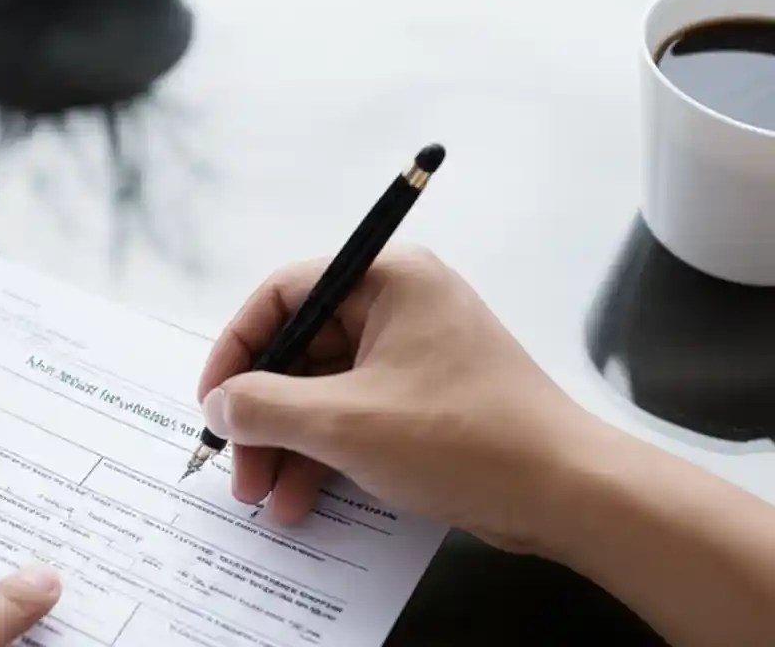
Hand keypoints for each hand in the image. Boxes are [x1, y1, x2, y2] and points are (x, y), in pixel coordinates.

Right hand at [197, 247, 598, 551]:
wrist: (566, 492)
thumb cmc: (463, 438)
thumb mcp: (345, 423)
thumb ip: (265, 407)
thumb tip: (218, 404)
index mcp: (387, 279)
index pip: (283, 294)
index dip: (236, 348)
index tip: (212, 400)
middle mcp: (399, 304)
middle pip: (299, 349)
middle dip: (262, 414)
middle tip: (238, 467)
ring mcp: (413, 352)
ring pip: (323, 389)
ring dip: (288, 443)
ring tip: (266, 497)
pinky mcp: (424, 397)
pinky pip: (353, 413)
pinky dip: (324, 452)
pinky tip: (303, 498)